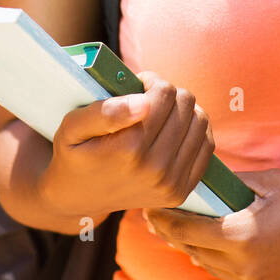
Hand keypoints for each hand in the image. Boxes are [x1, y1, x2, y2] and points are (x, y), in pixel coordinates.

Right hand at [38, 71, 214, 217]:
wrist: (79, 198)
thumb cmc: (74, 154)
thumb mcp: (72, 127)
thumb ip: (105, 111)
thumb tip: (143, 103)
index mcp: (130, 149)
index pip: (164, 94)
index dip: (152, 82)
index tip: (139, 85)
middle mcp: (155, 169)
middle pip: (185, 104)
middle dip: (168, 93)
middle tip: (148, 98)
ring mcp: (171, 183)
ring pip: (200, 121)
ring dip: (183, 109)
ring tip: (161, 112)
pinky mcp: (181, 191)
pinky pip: (207, 145)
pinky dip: (195, 129)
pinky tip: (175, 128)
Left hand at [143, 168, 279, 279]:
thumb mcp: (273, 182)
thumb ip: (235, 184)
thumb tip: (206, 180)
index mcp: (242, 237)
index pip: (186, 231)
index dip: (163, 220)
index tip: (148, 208)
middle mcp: (245, 267)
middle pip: (193, 252)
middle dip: (174, 234)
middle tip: (158, 215)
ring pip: (211, 267)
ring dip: (195, 249)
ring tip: (183, 228)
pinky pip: (233, 277)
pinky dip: (220, 261)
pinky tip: (216, 244)